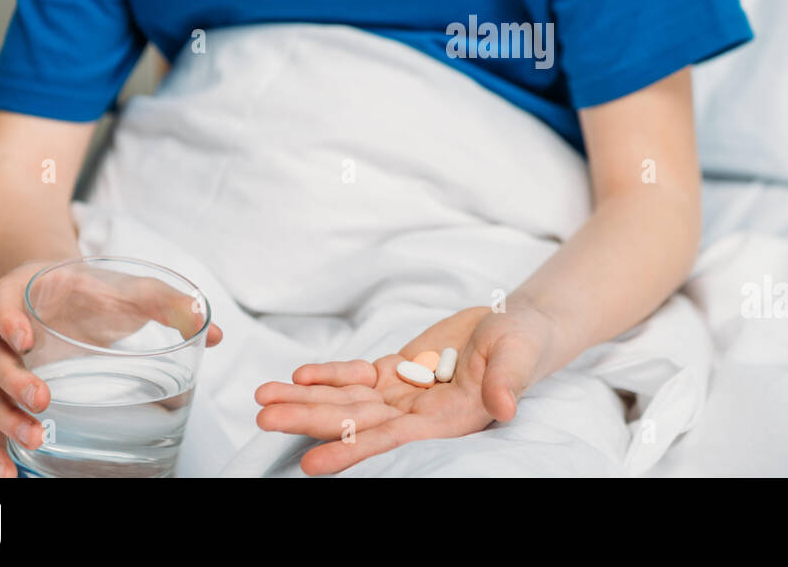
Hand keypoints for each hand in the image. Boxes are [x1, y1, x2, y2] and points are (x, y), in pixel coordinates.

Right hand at [0, 259, 222, 477]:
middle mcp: (3, 326)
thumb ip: (170, 304)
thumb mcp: (134, 290)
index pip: (2, 298)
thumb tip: (214, 332)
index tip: (26, 338)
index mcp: (26, 290)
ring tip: (36, 437)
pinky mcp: (5, 389)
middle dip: (13, 381)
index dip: (8, 318)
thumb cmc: (97, 290)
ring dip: (4, 418)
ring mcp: (1, 360)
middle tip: (43, 399)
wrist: (68, 291)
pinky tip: (7, 471)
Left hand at [255, 303, 559, 474]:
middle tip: (265, 417)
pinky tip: (298, 375)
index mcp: (448, 421)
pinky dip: (327, 375)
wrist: (518, 325)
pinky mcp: (396, 372)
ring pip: (347, 400)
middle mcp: (419, 415)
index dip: (352, 450)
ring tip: (263, 398)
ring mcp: (403, 394)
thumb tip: (506, 406)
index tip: (312, 463)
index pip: (391, 440)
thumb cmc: (524, 343)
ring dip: (305, 400)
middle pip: (355, 420)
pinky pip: (356, 377)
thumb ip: (508, 381)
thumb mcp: (520, 356)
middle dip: (309, 420)